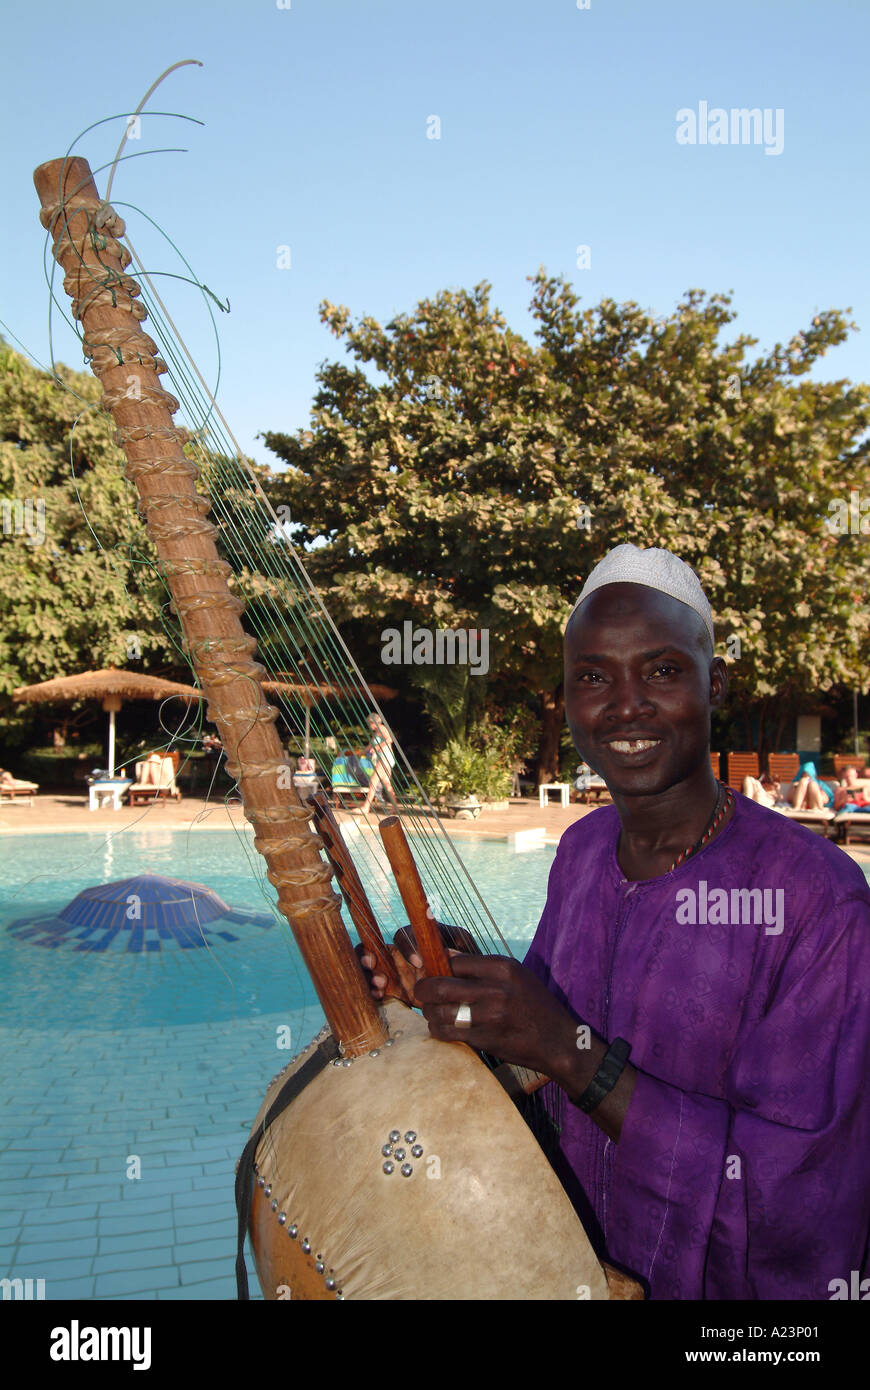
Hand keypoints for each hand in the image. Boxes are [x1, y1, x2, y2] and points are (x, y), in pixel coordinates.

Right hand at [356, 923, 476, 1001]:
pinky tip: (378, 996)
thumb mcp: (466, 955)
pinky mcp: (392, 990)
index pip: (405, 935)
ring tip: (379, 986)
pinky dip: (372, 990)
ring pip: (371, 966)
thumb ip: (458, 950)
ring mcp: (394, 972)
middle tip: (377, 971)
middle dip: (372, 955)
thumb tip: (447, 949)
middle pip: (378, 947)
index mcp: (418, 941)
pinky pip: (374, 987)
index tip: (418, 963)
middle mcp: (402, 953)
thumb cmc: (465, 968)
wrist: (462, 996)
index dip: (407, 946)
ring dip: (369, 973)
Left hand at [414, 954, 581, 1081]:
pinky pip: (449, 1033)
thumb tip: (445, 954)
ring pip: (441, 1011)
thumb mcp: (516, 976)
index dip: (436, 967)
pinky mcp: (487, 1040)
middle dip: (423, 989)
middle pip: (441, 985)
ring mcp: (492, 1016)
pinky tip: (442, 1028)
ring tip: (432, 1012)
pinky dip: (438, 1030)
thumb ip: (482, 967)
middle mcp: (497, 989)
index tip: (429, 972)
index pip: (455, 961)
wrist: (560, 1041)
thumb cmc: (534, 1005)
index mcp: (504, 967)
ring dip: (429, 1013)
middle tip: (420, 992)